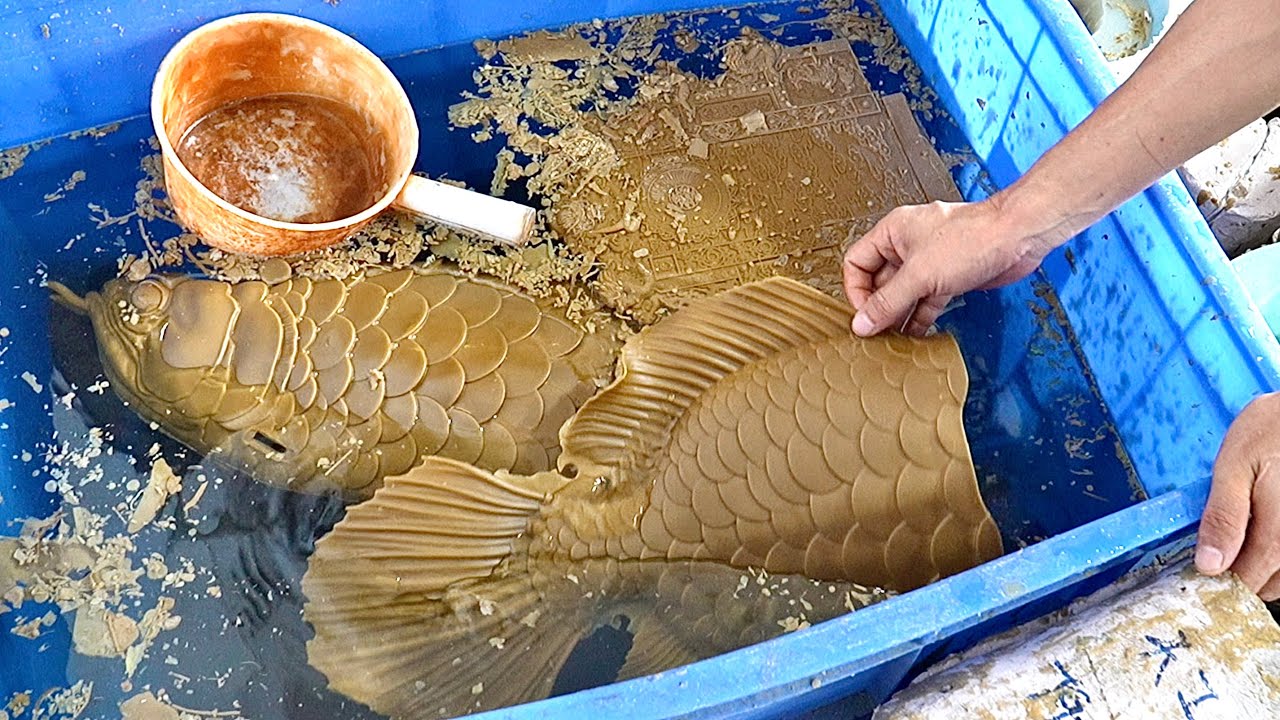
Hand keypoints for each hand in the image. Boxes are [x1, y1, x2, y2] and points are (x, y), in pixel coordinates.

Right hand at [842, 197, 1057, 335]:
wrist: (1018, 237)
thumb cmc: (975, 237)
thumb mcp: (920, 274)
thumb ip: (888, 302)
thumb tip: (862, 323)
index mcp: (892, 232)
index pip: (857, 263)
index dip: (856, 290)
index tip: (865, 315)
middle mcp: (908, 245)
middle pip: (879, 281)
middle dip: (878, 307)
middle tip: (877, 332)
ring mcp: (929, 261)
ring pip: (903, 293)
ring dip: (899, 315)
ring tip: (895, 339)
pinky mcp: (948, 276)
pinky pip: (925, 300)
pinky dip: (920, 317)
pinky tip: (917, 334)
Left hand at [1196, 392, 1279, 598]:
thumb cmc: (1274, 430)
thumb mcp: (1234, 467)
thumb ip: (1223, 518)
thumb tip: (1209, 564)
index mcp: (1279, 534)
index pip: (1246, 582)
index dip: (1221, 576)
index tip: (1205, 563)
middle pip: (1270, 584)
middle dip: (1244, 569)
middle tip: (1226, 536)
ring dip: (1265, 560)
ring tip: (1251, 523)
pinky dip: (1279, 549)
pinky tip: (1269, 518)